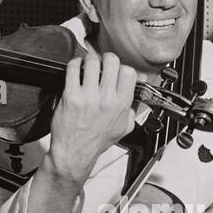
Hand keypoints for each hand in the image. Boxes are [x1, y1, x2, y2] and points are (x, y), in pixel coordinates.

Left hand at [45, 52, 137, 185]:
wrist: (76, 153)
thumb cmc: (97, 141)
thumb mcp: (124, 128)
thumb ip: (134, 109)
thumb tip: (141, 94)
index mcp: (121, 105)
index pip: (129, 72)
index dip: (122, 68)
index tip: (116, 71)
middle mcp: (107, 99)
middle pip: (112, 61)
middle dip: (106, 59)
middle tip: (102, 64)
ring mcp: (89, 97)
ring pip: (92, 61)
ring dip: (89, 60)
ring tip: (87, 65)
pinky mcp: (71, 96)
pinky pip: (73, 69)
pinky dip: (74, 64)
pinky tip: (75, 68)